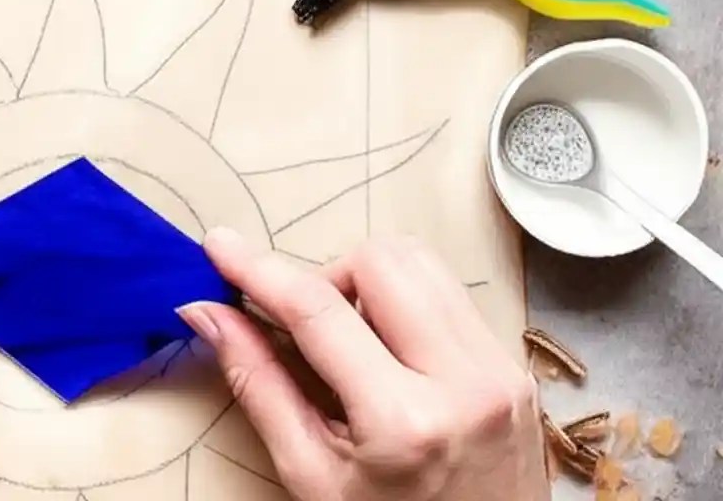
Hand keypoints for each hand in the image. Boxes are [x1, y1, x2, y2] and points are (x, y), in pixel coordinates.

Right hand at [178, 230, 546, 500]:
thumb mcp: (310, 475)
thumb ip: (258, 384)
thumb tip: (209, 314)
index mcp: (404, 422)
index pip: (319, 311)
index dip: (260, 270)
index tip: (220, 247)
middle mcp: (465, 383)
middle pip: (380, 260)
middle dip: (325, 276)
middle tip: (303, 327)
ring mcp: (500, 370)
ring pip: (420, 263)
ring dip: (368, 283)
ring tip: (348, 340)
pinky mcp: (514, 366)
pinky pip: (449, 293)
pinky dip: (404, 303)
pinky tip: (387, 351)